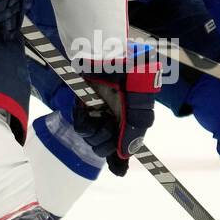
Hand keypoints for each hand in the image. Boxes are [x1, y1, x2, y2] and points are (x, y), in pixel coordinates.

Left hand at [73, 50, 161, 175]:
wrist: (101, 49)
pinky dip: (81, 119)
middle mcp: (117, 117)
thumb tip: (126, 153)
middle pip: (108, 146)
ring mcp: (100, 113)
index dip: (121, 159)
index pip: (127, 145)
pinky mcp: (85, 107)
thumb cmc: (126, 69)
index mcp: (134, 116)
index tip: (119, 170)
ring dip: (91, 129)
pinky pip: (81, 125)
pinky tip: (84, 108)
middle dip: (104, 139)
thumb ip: (134, 127)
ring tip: (94, 112)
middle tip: (105, 123)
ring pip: (93, 138)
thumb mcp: (138, 98)